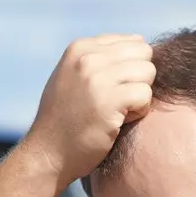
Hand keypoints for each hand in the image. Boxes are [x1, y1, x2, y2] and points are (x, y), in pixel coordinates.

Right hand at [19, 35, 155, 192]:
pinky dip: (138, 112)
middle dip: (138, 79)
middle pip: (144, 54)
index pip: (133, 41)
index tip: (108, 89)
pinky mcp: (108, 101)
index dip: (129, 68)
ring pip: (148, 72)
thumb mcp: (73, 77)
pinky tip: (117, 122)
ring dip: (139, 96)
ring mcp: (96, 78)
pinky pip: (145, 95)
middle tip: (117, 101)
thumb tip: (140, 43)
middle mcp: (87, 57)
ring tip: (116, 112)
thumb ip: (100, 58)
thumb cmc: (65, 120)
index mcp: (80, 47)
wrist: (47, 155)